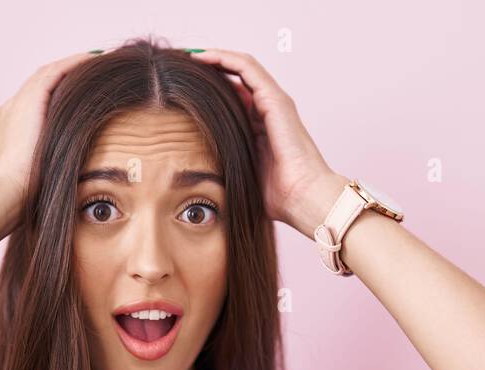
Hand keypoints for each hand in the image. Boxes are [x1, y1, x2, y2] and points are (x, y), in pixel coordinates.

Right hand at [0, 52, 95, 220]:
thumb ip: (48, 178)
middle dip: (65, 82)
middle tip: (91, 79)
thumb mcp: (35, 186)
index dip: (55, 103)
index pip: (33, 110)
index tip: (78, 105)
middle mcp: (9, 112)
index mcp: (6, 132)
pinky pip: (57, 72)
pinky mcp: (30, 99)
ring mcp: (17, 103)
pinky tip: (95, 61)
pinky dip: (75, 64)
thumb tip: (72, 191)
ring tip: (97, 65)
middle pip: (40, 89)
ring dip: (73, 69)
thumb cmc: (20, 202)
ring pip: (49, 76)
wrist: (4, 195)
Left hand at [189, 48, 342, 235]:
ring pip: (241, 67)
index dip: (210, 89)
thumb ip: (224, 164)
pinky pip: (247, 68)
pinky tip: (203, 57)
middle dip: (209, 69)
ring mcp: (274, 102)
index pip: (233, 97)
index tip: (182, 88)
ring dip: (214, 57)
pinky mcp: (275, 99)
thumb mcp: (240, 175)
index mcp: (260, 127)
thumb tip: (194, 171)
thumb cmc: (278, 197)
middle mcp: (268, 110)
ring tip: (188, 55)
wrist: (303, 198)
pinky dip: (224, 59)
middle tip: (180, 66)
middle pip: (236, 78)